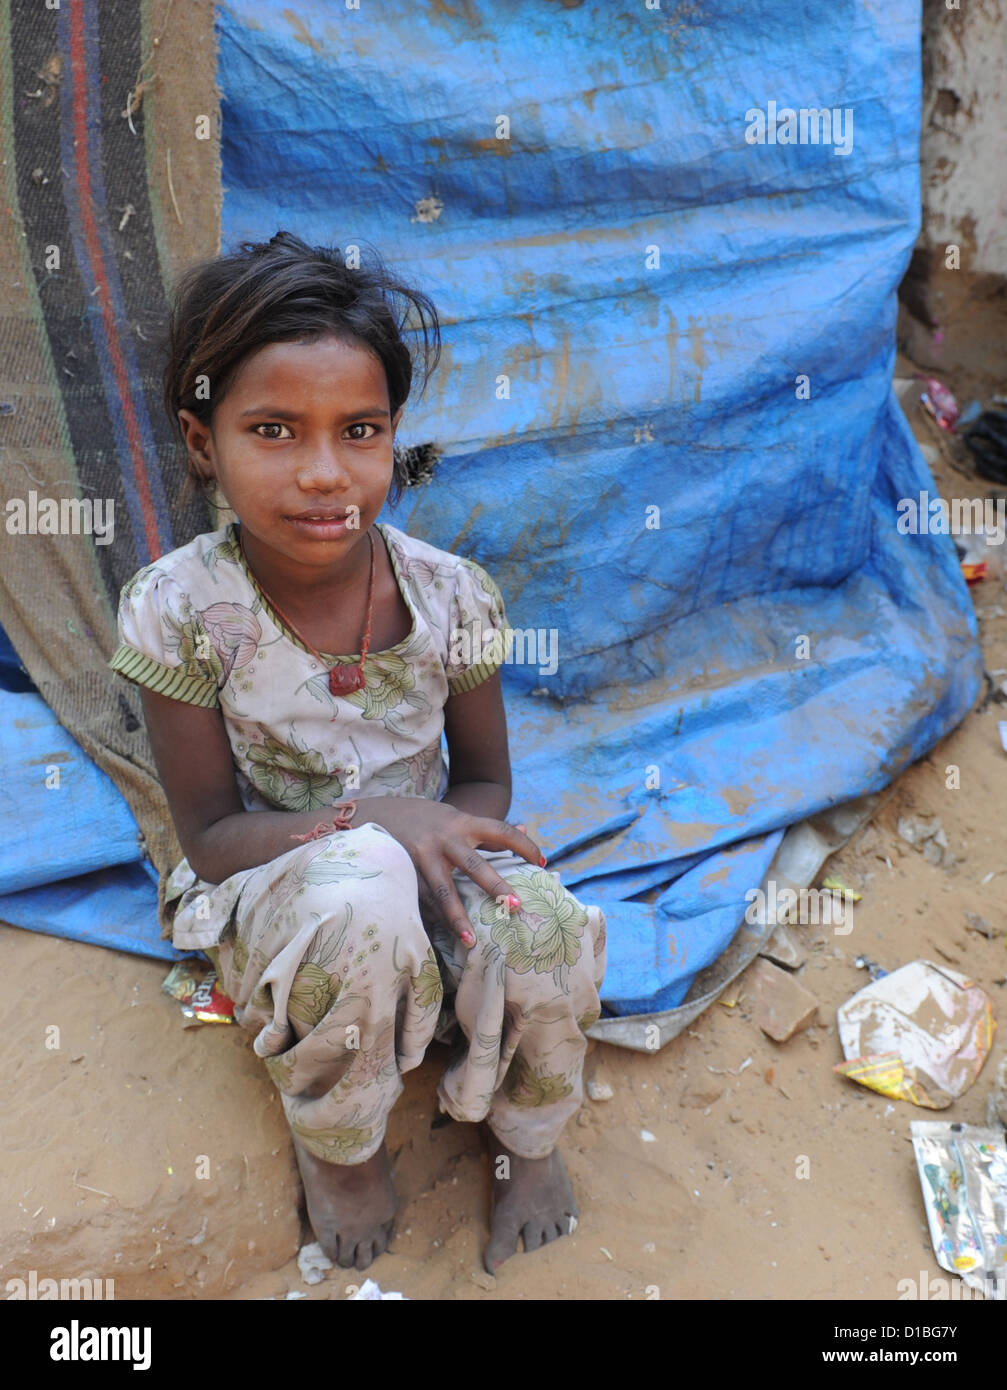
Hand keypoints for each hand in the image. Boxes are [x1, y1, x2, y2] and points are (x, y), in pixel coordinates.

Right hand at [352, 797, 542, 946]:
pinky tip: (444, 937)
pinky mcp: (404, 873)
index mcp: (463, 823)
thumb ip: (487, 828)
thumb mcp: (456, 817)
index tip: (541, 862)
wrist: (377, 813)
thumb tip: (525, 828)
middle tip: (514, 906)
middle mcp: (444, 838)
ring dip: (457, 917)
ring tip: (471, 940)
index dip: (523, 843)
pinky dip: (434, 919)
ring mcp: (422, 857)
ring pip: (443, 890)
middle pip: (474, 865)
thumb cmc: (427, 819)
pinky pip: (422, 900)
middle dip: (494, 886)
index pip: (500, 831)